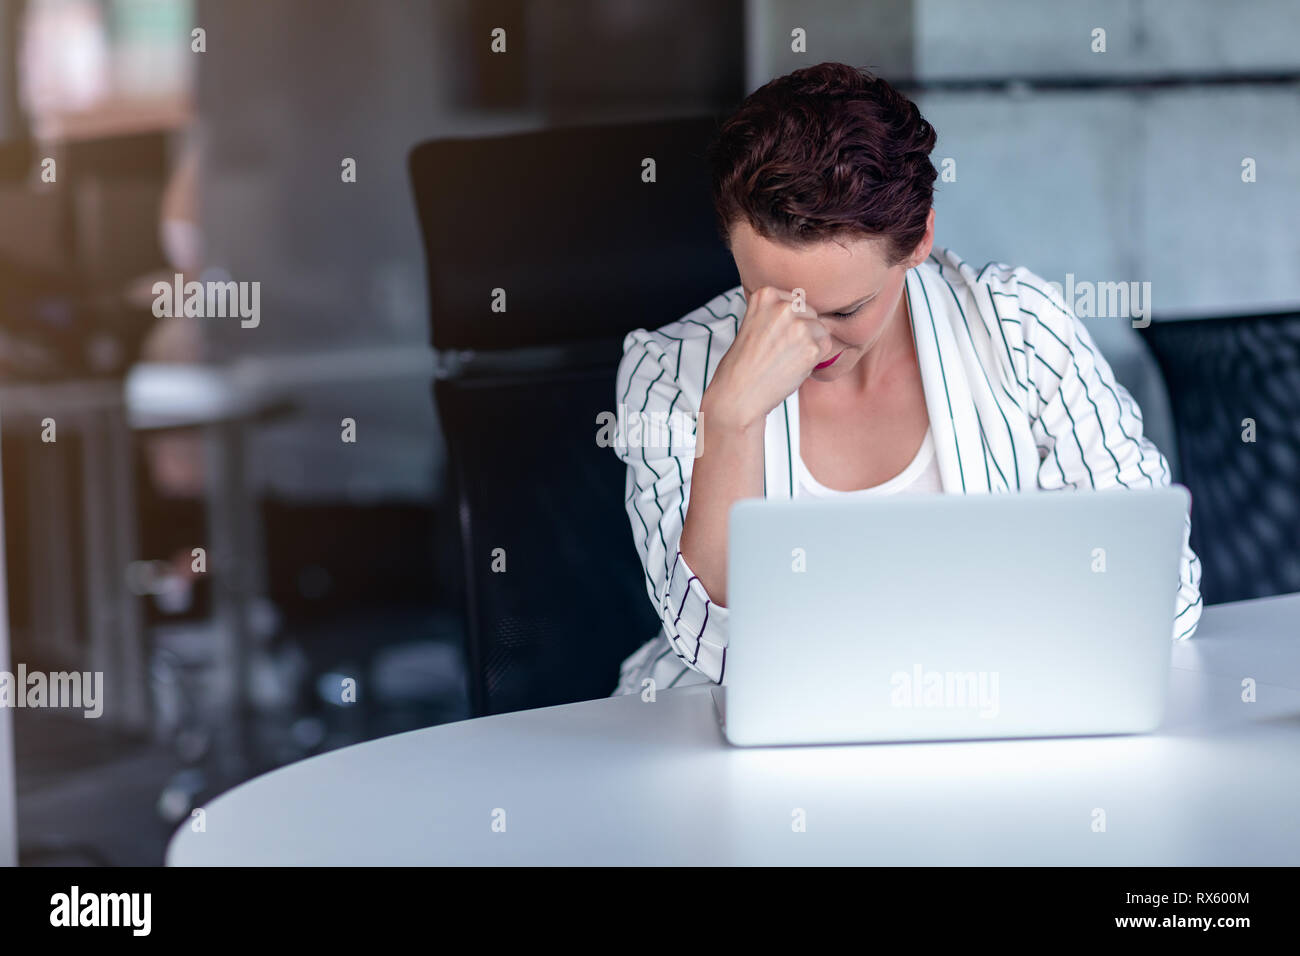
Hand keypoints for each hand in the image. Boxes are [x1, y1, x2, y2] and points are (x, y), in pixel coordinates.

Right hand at [702, 286, 831, 430]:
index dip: (788, 323)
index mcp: (766, 293)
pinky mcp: (812, 347)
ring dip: (809, 345)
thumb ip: (777, 311)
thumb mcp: (754, 321)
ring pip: (821, 329)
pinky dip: (814, 359)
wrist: (738, 394)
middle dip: (801, 332)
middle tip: (778, 351)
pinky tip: (792, 366)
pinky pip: (826, 346)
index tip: (772, 337)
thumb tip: (809, 310)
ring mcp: (799, 326)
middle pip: (810, 313)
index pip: (795, 301)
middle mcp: (783, 306)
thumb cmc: (744, 363)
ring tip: (785, 358)